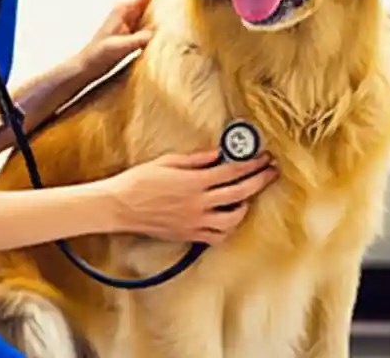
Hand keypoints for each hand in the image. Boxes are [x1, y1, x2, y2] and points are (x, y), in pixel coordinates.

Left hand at [76, 0, 177, 79]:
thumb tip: (155, 33)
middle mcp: (125, 8)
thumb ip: (136, 40)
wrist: (88, 64)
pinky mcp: (130, 25)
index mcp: (123, 8)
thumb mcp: (118, 48)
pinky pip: (147, 10)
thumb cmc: (99, 55)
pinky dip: (158, 5)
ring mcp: (128, 16)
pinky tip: (166, 8)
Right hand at [108, 150, 277, 244]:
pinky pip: (218, 236)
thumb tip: (218, 154)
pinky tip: (227, 218)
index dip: (252, 163)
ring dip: (245, 205)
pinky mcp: (189, 234)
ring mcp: (196, 222)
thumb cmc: (138, 183)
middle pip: (241, 192)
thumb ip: (196, 159)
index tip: (262, 157)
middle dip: (260, 180)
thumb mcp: (167, 162)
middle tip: (270, 172)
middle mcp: (199, 203)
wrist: (119, 206)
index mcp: (194, 182)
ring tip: (246, 196)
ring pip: (234, 218)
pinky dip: (227, 227)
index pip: (233, 171)